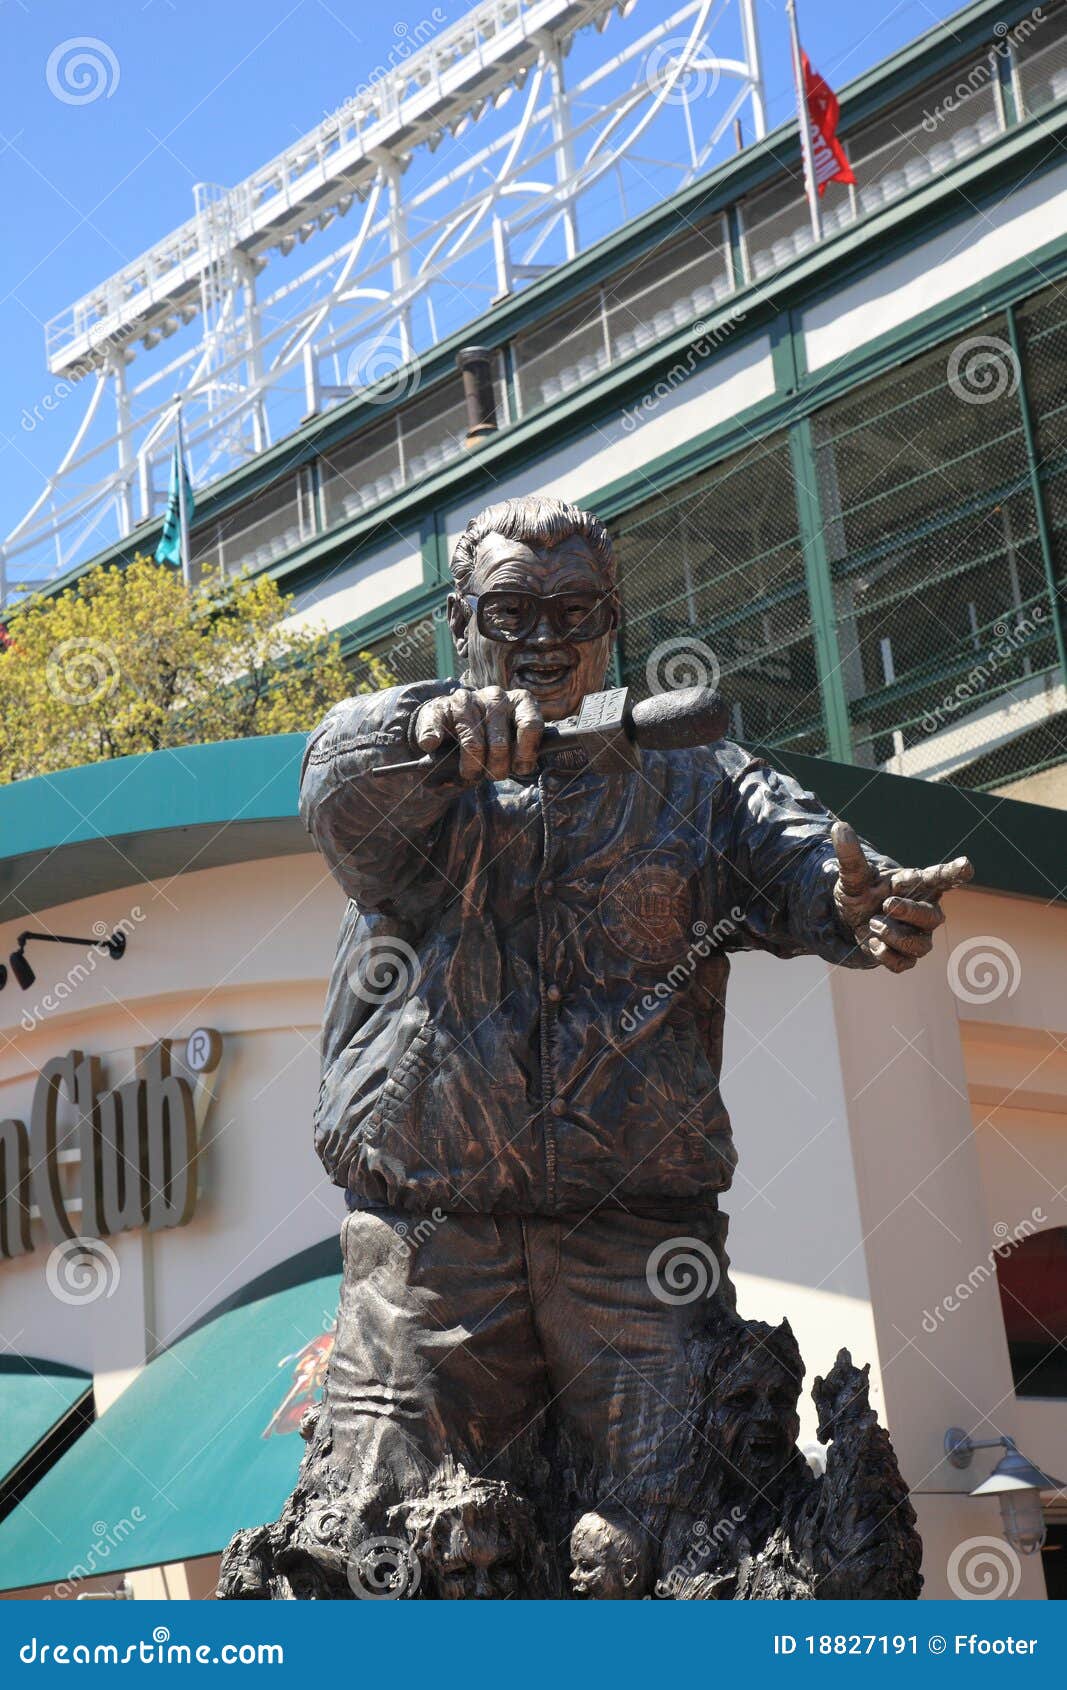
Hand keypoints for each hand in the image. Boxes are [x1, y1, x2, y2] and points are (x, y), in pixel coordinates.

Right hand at [413, 686, 543, 783]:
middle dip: (496, 769)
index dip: (525, 754)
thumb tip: (527, 765)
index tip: (519, 768)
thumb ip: (526, 749)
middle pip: (501, 744)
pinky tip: (432, 746)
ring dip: (470, 768)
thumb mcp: (514, 741)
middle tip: (491, 775)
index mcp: (520, 701)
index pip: (530, 725)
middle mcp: (495, 696)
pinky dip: (432, 742)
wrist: (451, 725)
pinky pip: (436, 729)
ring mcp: (466, 699)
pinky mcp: (438, 707)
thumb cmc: (490, 738)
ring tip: (470, 772)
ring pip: (473, 746)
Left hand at [831, 820, 972, 974]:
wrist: (848, 920)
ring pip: (920, 945)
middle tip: (886, 905)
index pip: (940, 878)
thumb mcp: (852, 875)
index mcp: (914, 884)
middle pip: (932, 916)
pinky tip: (871, 943)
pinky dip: (885, 955)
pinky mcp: (906, 955)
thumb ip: (850, 856)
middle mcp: (923, 909)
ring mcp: (918, 934)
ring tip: (872, 924)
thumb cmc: (861, 892)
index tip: (966, 865)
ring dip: (894, 935)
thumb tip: (840, 827)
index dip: (954, 873)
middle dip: (910, 911)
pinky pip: (903, 963)